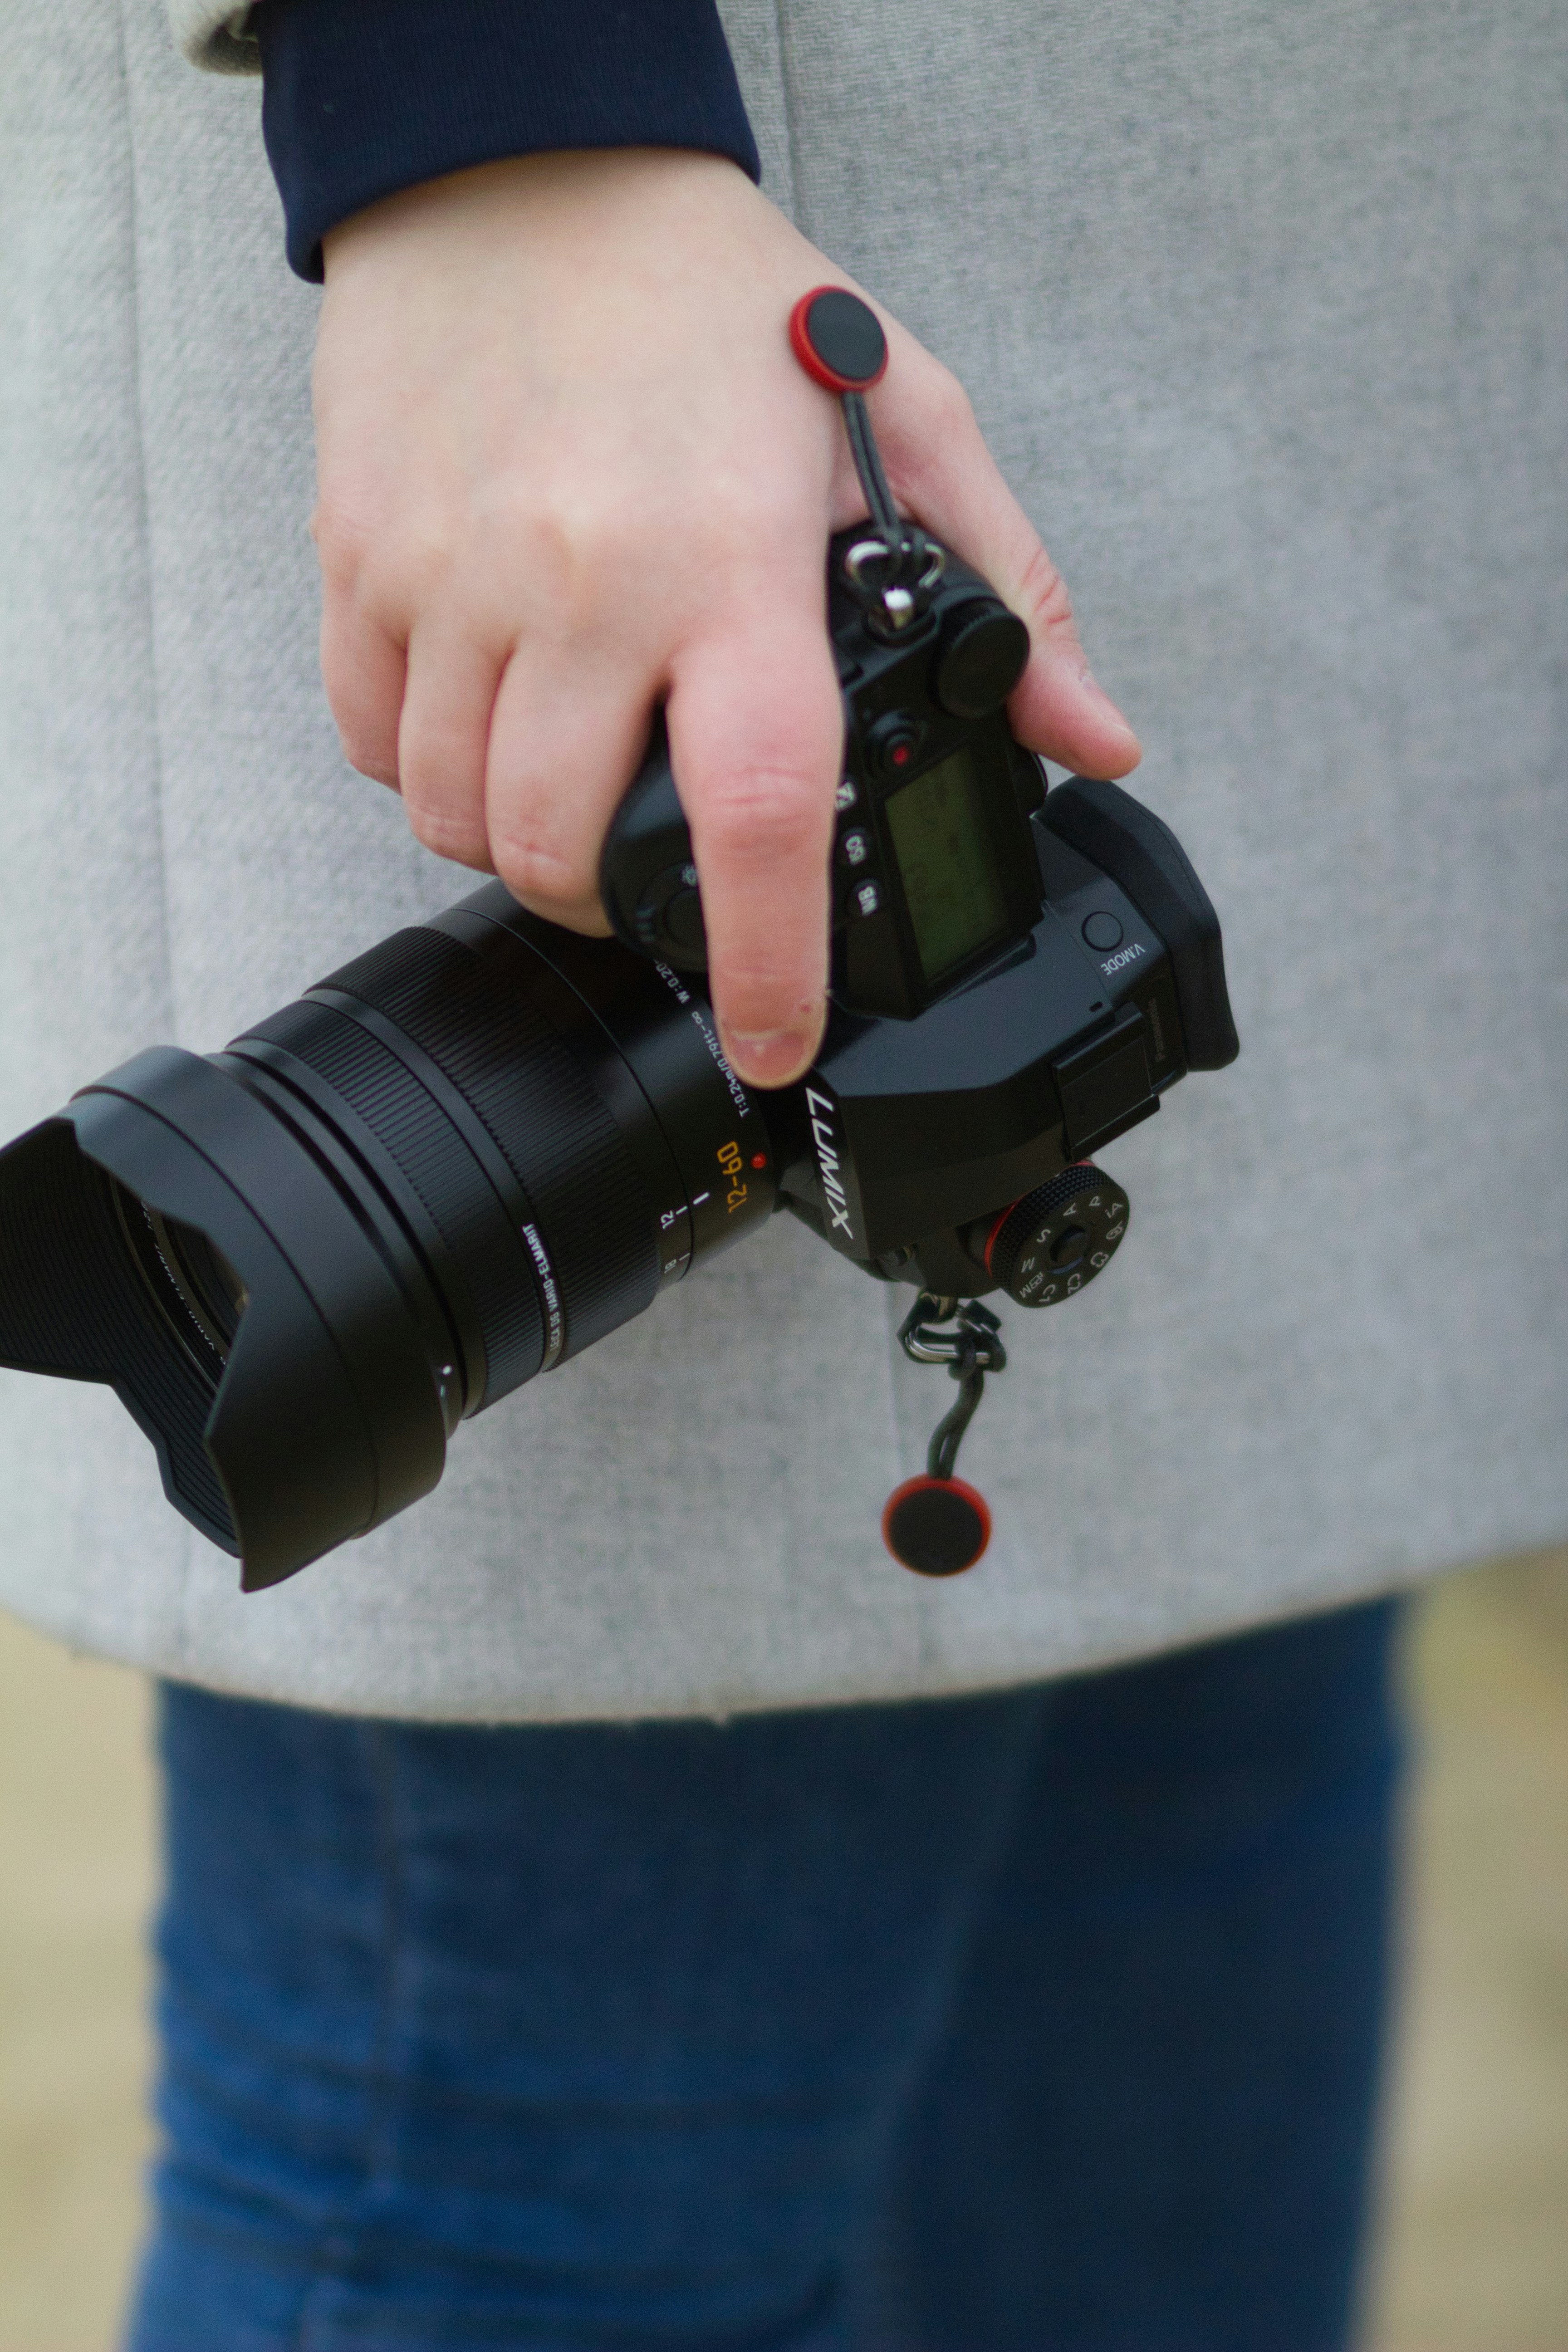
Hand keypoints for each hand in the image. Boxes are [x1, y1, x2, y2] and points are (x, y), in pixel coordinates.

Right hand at [312, 149, 1140, 1087]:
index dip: (770, 965)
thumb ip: (1011, 590)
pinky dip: (423, 771)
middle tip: (659, 880)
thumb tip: (1092, 736)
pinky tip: (482, 723)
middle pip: (561, 853)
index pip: (758, 817)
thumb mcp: (909, 413)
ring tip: (571, 790)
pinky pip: (369, 738)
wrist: (521, 170)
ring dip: (516, 846)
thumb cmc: (716, 299)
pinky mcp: (359, 557)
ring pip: (452, 817)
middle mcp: (580, 584)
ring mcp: (449, 574)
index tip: (777, 1043)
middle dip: (612, 910)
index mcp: (732, 566)